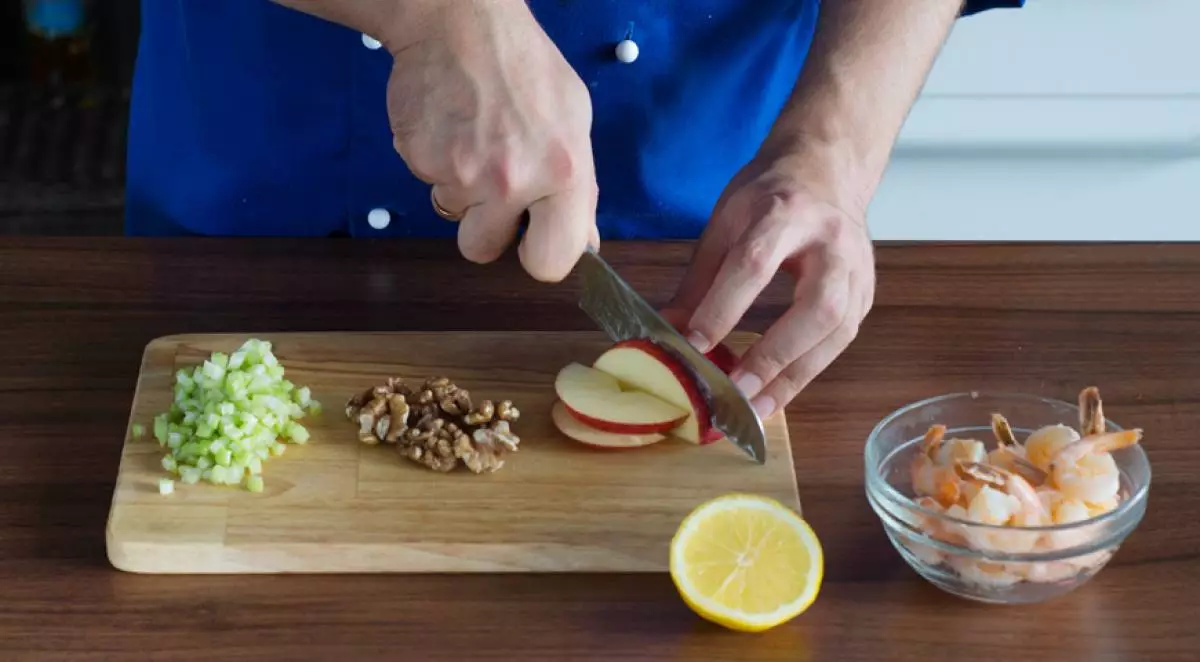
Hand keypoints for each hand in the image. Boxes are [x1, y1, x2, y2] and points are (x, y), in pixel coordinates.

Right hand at [384, 0, 598, 281]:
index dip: (539, 255)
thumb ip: (579, 189)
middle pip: (484, 251)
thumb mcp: (574, 120)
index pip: (550, 262)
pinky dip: (436, 162)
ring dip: (460, 190)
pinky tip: (452, 126)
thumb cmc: (523, 67)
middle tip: (493, 190)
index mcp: (564, 173)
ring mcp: (462, 173)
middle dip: (486, 229)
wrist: (458, 21)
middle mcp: (513, 181)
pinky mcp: (421, 160)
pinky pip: (428, 184)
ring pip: (453, 216)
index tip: (533, 240)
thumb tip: (582, 242)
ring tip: (474, 140)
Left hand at [663, 149, 875, 418]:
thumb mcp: (725, 222)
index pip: (755, 264)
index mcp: (787, 212)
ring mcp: (859, 269)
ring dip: (795, 375)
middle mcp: (832, 242)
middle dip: (775, 353)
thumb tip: (669, 329)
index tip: (694, 345)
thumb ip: (700, 278)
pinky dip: (808, 371)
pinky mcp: (867, 293)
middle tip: (738, 390)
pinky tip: (778, 393)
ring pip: (837, 331)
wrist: (826, 171)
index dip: (723, 308)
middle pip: (817, 305)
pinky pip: (841, 340)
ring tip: (757, 407)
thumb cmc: (769, 195)